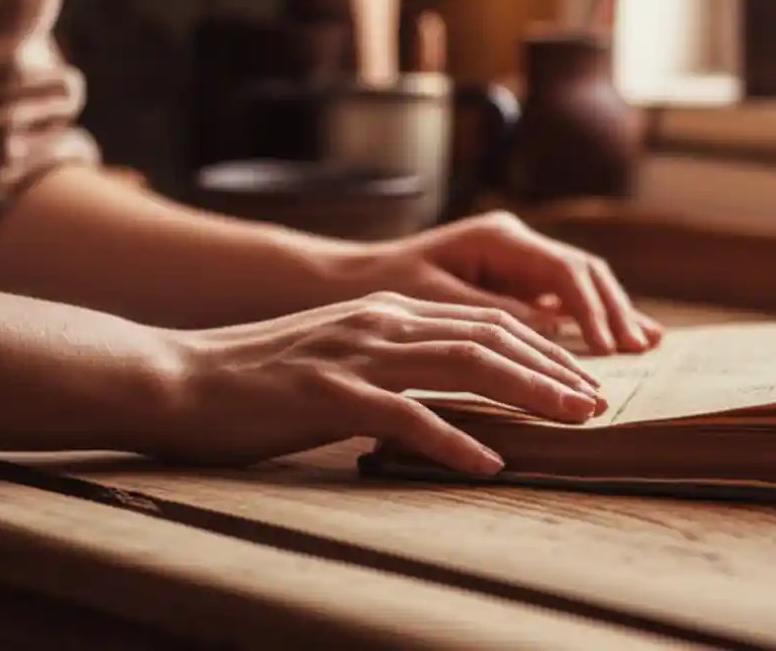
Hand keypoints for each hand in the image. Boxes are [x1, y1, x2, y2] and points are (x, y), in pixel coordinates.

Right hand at [158, 292, 603, 470]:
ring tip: (571, 420)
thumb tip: (448, 399)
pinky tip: (486, 463)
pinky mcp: (326, 392)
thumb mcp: (341, 359)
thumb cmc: (259, 379)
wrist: (177, 376)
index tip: (582, 379)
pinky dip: (450, 439)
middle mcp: (381, 321)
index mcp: (388, 311)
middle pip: (489, 337)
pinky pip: (402, 416)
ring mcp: (355, 353)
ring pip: (462, 365)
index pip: (485, 322)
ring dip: (525, 393)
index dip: (542, 349)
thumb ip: (395, 367)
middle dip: (552, 368)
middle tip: (598, 401)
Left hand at [357, 211, 662, 354]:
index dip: (592, 310)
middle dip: (614, 310)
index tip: (609, 347)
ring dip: (611, 314)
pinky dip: (590, 321)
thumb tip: (553, 332)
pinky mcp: (516, 284)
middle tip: (639, 350)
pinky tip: (618, 342)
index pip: (564, 271)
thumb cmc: (385, 287)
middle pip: (584, 273)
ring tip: (644, 346)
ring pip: (582, 285)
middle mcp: (516, 243)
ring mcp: (519, 262)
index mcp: (499, 238)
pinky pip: (564, 301)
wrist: (353, 280)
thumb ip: (494, 313)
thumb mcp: (435, 302)